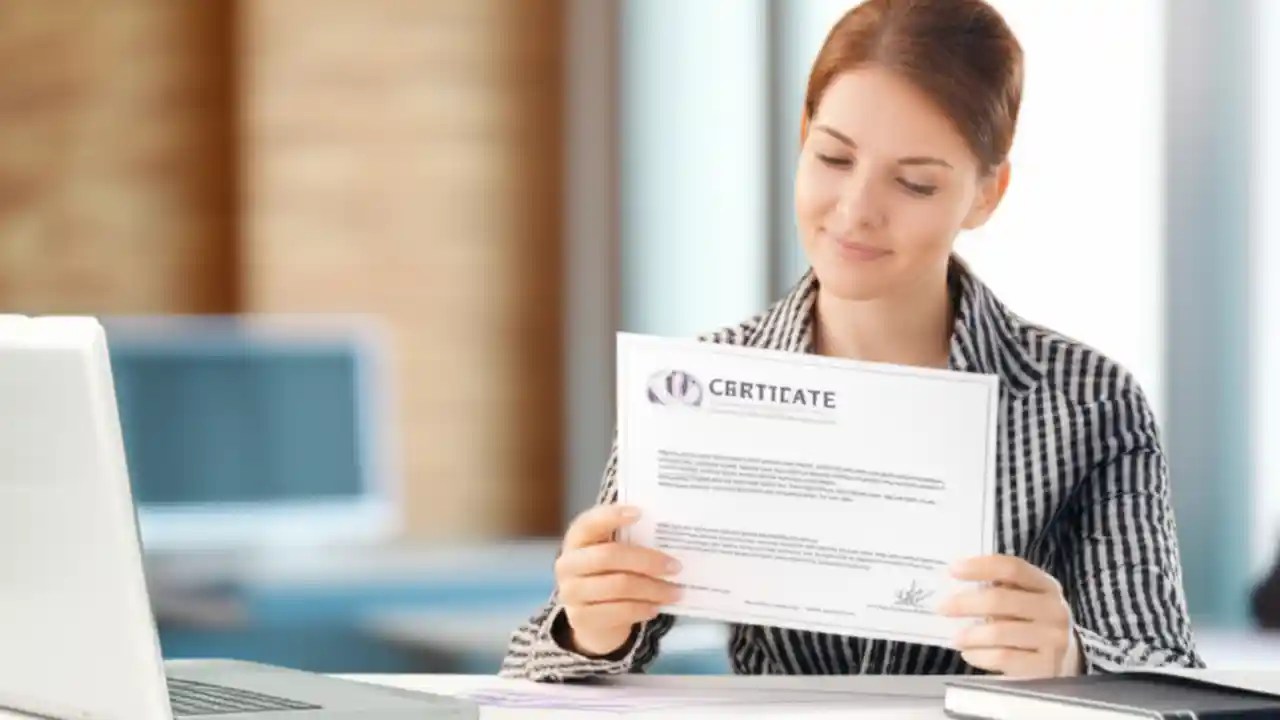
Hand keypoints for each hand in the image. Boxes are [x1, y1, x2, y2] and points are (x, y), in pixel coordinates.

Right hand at [555, 505, 682, 656]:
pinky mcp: (580, 618)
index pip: (590, 523)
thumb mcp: (616, 553)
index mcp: (577, 538)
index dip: (611, 516)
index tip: (640, 513)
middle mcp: (567, 564)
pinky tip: (656, 607)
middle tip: (675, 566)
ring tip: (675, 592)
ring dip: (652, 589)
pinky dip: (642, 609)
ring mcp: (571, 592)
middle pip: (609, 556)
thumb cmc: (610, 574)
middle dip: (647, 560)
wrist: (593, 618)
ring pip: (618, 586)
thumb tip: (668, 533)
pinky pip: (619, 611)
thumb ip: (631, 540)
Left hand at [939, 555, 1076, 677]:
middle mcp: (1054, 610)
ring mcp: (1052, 639)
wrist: (1065, 662)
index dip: (981, 566)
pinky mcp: (1045, 666)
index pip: (1013, 568)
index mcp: (1047, 586)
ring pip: (999, 632)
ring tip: (954, 638)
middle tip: (942, 607)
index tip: (953, 569)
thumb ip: (1000, 589)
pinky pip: (1003, 658)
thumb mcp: (1026, 600)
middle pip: (1001, 599)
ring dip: (969, 634)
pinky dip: (979, 655)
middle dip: (965, 603)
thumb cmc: (1033, 623)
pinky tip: (969, 653)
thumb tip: (954, 586)